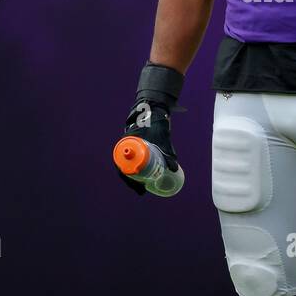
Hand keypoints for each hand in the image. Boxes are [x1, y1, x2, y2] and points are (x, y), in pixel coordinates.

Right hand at [116, 62, 183, 196]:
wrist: (155, 106)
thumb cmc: (155, 120)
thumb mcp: (162, 137)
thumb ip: (168, 152)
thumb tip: (174, 169)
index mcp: (127, 143)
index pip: (121, 165)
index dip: (128, 180)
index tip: (137, 188)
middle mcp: (126, 144)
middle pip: (125, 167)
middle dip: (132, 180)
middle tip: (142, 190)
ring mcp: (131, 144)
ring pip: (130, 163)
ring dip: (135, 175)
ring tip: (143, 185)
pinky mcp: (137, 143)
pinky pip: (135, 158)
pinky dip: (138, 167)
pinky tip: (145, 173)